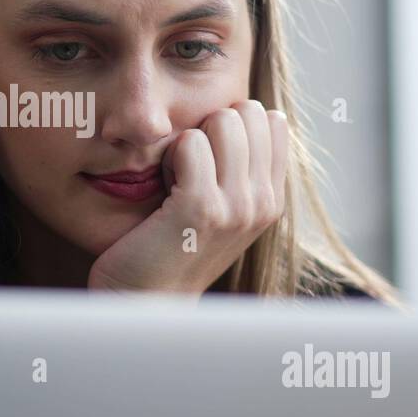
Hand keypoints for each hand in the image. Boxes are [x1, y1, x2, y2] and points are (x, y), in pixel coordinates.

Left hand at [87, 100, 288, 295]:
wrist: (146, 304)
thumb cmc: (171, 250)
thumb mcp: (219, 210)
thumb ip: (238, 170)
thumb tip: (240, 113)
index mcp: (271, 200)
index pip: (271, 120)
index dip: (232, 124)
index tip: (208, 159)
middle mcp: (262, 203)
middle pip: (248, 112)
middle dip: (210, 126)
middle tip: (188, 168)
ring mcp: (237, 207)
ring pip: (223, 120)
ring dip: (189, 138)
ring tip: (175, 177)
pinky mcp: (200, 209)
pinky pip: (190, 142)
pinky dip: (169, 153)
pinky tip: (161, 184)